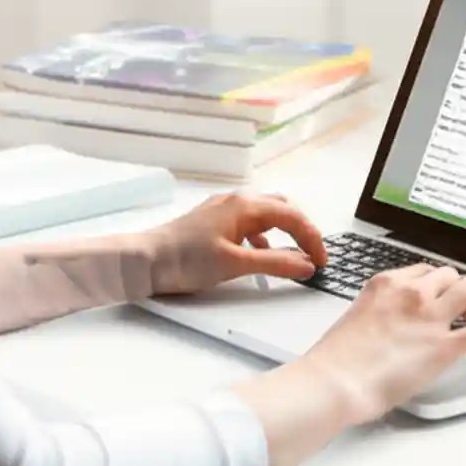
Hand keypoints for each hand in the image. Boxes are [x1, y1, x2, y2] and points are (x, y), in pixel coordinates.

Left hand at [145, 192, 328, 295]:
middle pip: (282, 208)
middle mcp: (237, 200)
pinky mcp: (213, 221)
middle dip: (301, 230)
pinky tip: (259, 254)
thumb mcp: (235, 264)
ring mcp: (223, 209)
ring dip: (283, 232)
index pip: (293, 216)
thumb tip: (307, 265)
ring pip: (265, 215)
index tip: (322, 262)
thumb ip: (275, 263)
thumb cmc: (186, 260)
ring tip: (292, 256)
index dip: (312, 239)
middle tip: (312, 255)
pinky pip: (248, 223)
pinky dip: (263, 237)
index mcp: (246, 205)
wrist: (144, 260)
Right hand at [297, 264, 465, 422]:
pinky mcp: (445, 346)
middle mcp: (412, 293)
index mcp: (386, 284)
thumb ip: (379, 315)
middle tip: (464, 305)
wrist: (336, 380)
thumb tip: (389, 328)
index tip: (440, 293)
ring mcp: (431, 317)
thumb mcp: (356, 319)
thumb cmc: (337, 359)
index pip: (423, 271)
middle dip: (459, 288)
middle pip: (451, 275)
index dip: (437, 283)